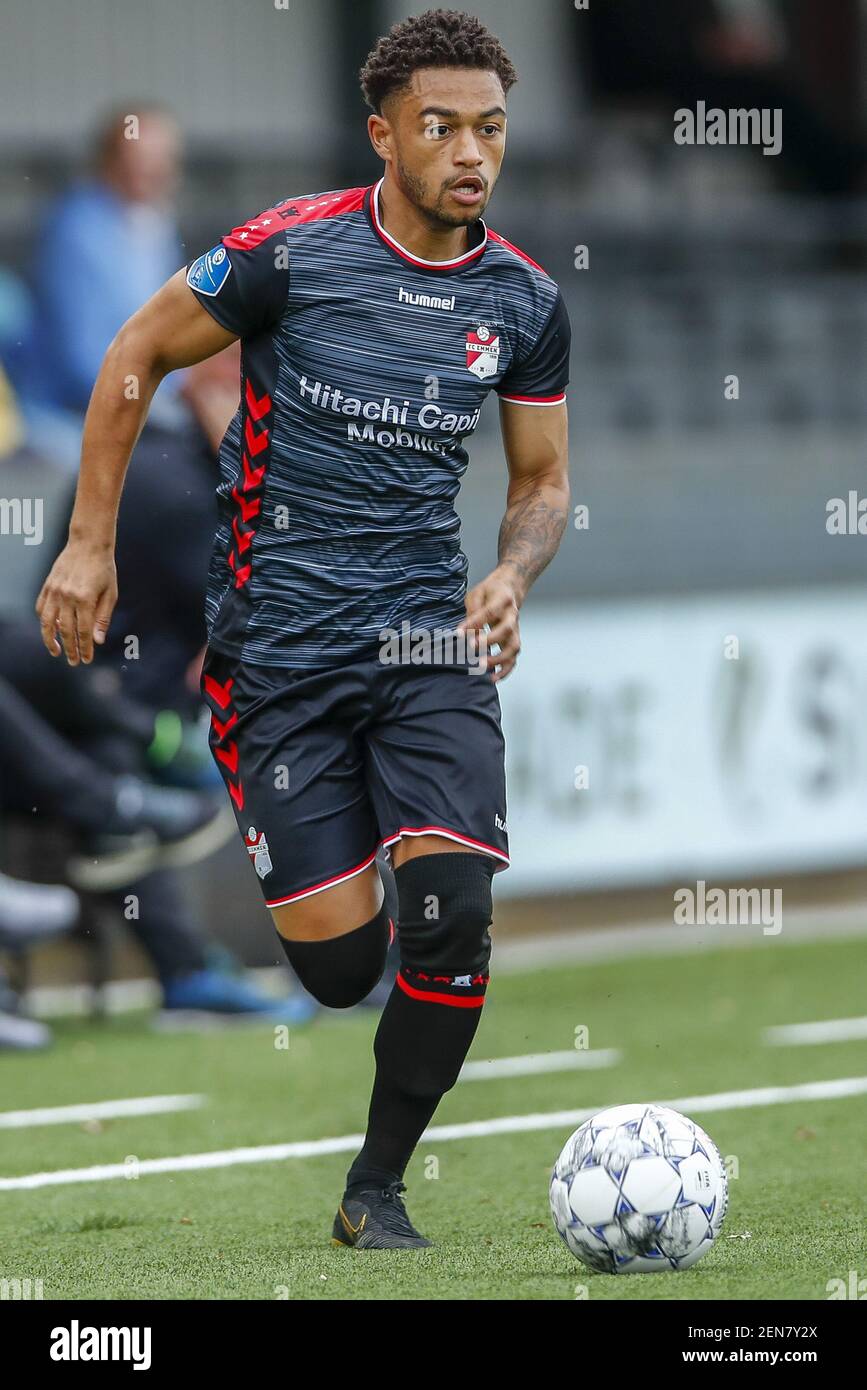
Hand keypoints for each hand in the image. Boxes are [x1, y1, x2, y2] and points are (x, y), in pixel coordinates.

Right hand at [36, 540, 117, 665]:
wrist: (88, 544)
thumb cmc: (104, 569)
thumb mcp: (110, 594)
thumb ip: (103, 618)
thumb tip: (98, 640)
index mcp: (85, 599)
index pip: (83, 632)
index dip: (85, 648)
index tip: (87, 660)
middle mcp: (67, 597)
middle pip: (66, 631)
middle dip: (70, 649)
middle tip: (73, 662)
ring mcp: (55, 591)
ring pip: (47, 622)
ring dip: (50, 640)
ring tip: (56, 651)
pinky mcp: (47, 586)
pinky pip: (41, 608)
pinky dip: (44, 622)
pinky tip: (50, 630)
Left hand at [459, 564, 522, 682]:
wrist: (510, 589)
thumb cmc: (490, 592)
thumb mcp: (477, 595)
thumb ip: (472, 612)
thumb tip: (465, 633)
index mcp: (502, 600)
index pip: (489, 612)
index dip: (474, 623)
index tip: (459, 634)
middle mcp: (512, 616)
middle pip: (506, 630)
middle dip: (489, 641)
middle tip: (472, 649)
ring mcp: (515, 629)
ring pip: (513, 647)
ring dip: (499, 660)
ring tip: (484, 670)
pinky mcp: (513, 640)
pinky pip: (513, 657)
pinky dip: (505, 670)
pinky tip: (493, 678)